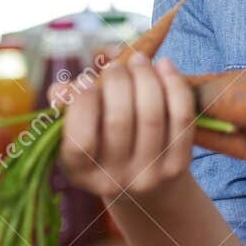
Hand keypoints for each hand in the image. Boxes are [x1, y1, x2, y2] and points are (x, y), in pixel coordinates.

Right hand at [57, 51, 197, 200]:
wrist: (147, 185)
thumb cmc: (103, 144)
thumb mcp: (78, 130)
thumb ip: (67, 104)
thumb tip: (64, 88)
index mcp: (80, 172)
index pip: (80, 139)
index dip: (83, 103)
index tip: (86, 80)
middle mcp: (114, 179)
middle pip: (119, 120)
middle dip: (118, 81)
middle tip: (117, 65)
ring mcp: (148, 174)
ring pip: (152, 115)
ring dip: (146, 77)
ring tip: (139, 60)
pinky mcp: (177, 165)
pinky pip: (181, 117)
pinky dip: (174, 85)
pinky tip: (165, 66)